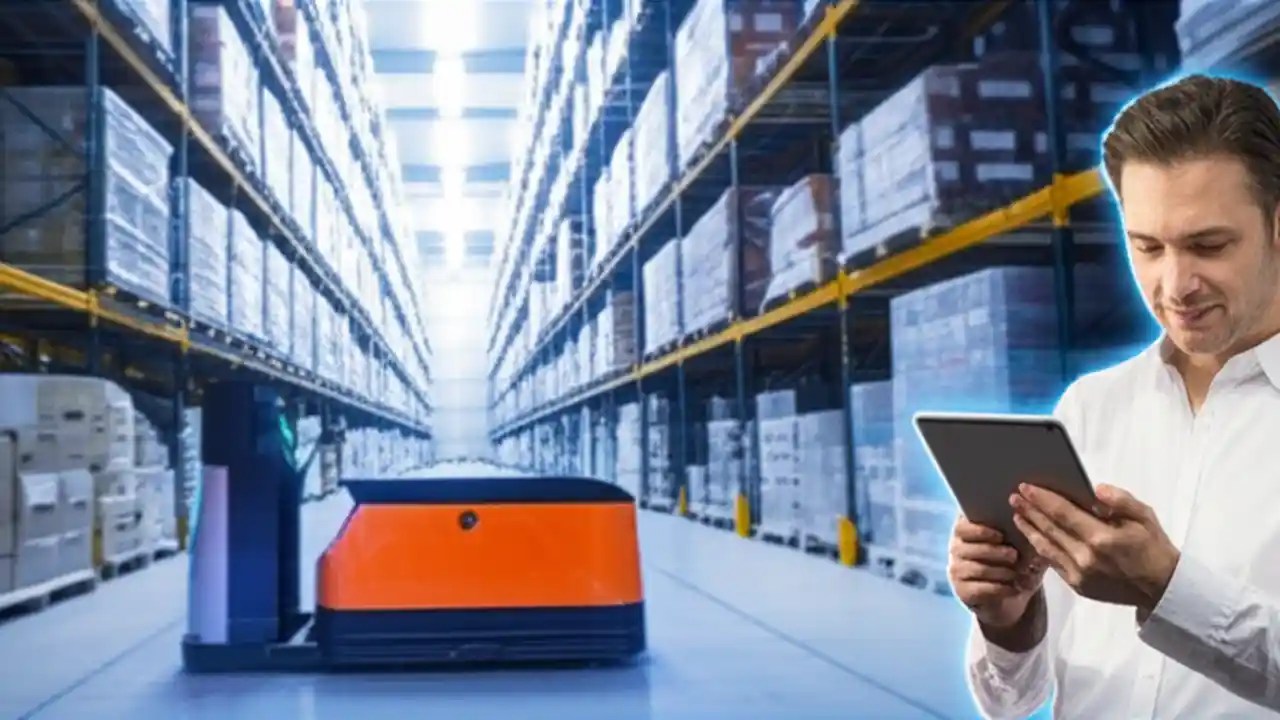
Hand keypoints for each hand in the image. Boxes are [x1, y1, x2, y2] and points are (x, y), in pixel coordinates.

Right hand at [949, 515, 1047, 629]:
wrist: (1010, 590)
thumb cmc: (1013, 558)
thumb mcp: (1018, 543)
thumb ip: (1018, 532)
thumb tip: (1026, 524)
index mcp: (966, 531)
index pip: (962, 527)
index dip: (979, 531)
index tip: (1000, 536)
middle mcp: (956, 549)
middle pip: (970, 549)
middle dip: (995, 552)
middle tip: (1014, 555)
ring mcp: (957, 570)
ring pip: (978, 569)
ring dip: (1001, 571)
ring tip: (1016, 573)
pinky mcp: (963, 590)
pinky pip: (980, 589)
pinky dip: (1001, 589)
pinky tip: (1014, 588)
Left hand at [1011, 483, 1179, 613]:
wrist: (1161, 588)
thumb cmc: (1153, 547)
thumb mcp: (1144, 517)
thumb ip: (1121, 500)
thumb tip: (1095, 489)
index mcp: (1102, 538)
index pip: (1063, 513)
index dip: (1042, 499)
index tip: (1025, 487)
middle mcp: (1086, 557)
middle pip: (1049, 528)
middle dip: (1029, 510)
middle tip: (1014, 496)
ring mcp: (1080, 574)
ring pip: (1046, 547)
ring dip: (1029, 528)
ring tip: (1016, 514)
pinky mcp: (1078, 586)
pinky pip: (1053, 563)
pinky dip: (1040, 547)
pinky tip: (1032, 535)